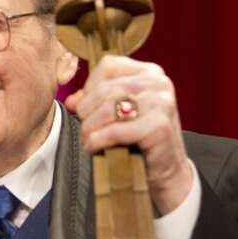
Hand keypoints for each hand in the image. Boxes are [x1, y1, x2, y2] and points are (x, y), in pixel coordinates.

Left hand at [64, 55, 192, 214]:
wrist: (167, 172)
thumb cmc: (139, 140)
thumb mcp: (117, 115)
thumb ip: (94, 101)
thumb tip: (71, 101)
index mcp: (150, 72)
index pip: (108, 66)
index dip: (89, 87)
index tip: (86, 108)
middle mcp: (159, 83)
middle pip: (105, 89)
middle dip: (86, 111)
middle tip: (84, 129)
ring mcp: (161, 103)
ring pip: (108, 108)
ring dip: (89, 127)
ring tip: (88, 139)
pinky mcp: (159, 126)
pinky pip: (115, 130)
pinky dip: (97, 140)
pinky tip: (93, 148)